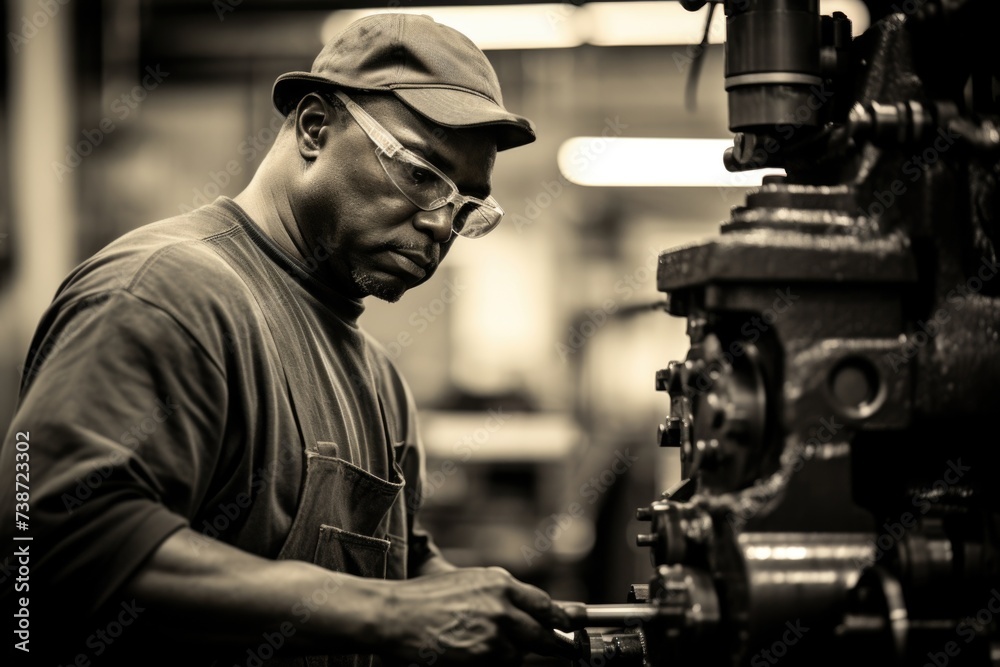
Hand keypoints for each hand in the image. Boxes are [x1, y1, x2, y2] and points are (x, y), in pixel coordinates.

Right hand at [376, 566, 573, 665]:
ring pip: (519, 655)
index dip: (562, 617)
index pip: (544, 604)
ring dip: (510, 656)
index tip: (573, 623)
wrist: (397, 616)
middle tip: (563, 649)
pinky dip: (494, 665)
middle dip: (553, 644)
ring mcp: (494, 634)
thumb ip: (502, 593)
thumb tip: (533, 606)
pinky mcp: (482, 658)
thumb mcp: (469, 582)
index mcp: (500, 583)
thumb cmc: (426, 597)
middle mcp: (502, 606)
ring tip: (482, 646)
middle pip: (542, 633)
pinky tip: (474, 655)